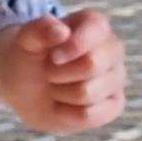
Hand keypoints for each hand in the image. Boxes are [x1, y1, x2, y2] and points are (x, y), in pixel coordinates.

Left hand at [0, 9, 125, 132]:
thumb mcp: (25, 40)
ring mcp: (116, 78)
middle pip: (91, 65)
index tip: (52, 57)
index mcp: (96, 25)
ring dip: (59, 93)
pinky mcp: (113, 105)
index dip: (71, 47)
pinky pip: (89, 115)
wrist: (26, 85)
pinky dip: (66, 113)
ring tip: (55, 85)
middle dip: (58, 73)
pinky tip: (63, 103)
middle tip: (48, 72)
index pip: (96, 33)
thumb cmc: (30, 57)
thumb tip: (61, 31)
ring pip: (86, 93)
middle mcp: (113, 49)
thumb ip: (38, 30)